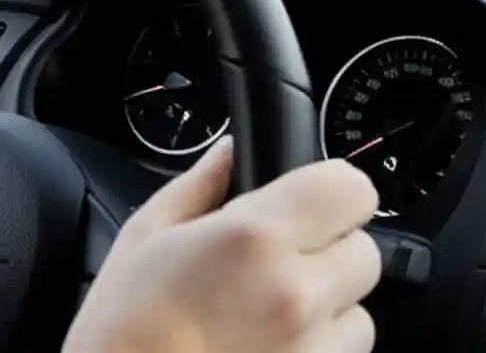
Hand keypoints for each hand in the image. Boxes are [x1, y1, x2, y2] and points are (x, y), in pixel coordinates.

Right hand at [63, 137, 380, 352]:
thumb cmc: (120, 333)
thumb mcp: (144, 238)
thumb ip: (198, 185)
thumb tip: (228, 153)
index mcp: (253, 238)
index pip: (351, 190)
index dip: (333, 191)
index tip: (313, 202)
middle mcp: (294, 294)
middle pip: (365, 253)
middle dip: (329, 254)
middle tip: (279, 266)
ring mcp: (310, 351)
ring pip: (361, 316)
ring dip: (330, 312)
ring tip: (269, 318)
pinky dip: (316, 352)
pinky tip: (267, 349)